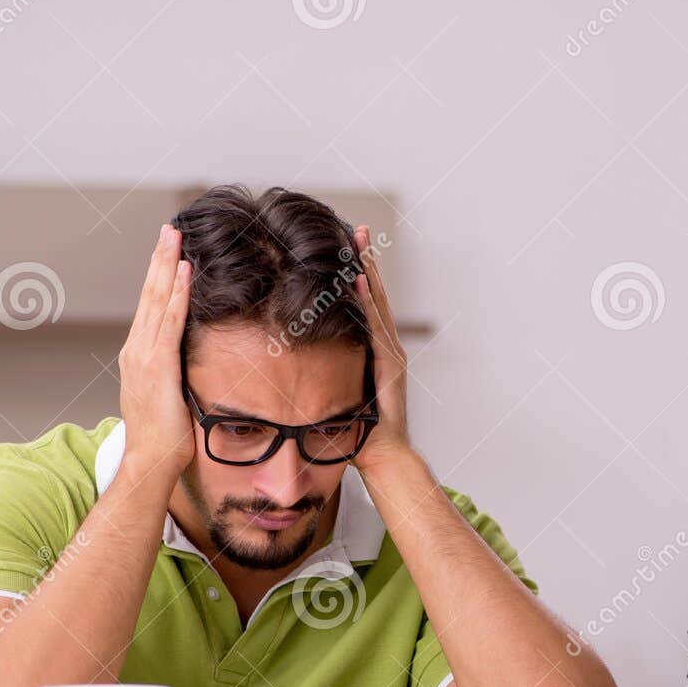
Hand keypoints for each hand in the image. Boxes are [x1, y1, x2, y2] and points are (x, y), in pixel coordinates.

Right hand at [117, 224, 194, 488]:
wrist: (151, 461)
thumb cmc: (165, 436)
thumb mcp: (172, 395)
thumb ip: (179, 372)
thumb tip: (197, 360)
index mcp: (140, 355)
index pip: (151, 306)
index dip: (160, 276)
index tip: (170, 251)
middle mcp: (136, 349)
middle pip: (149, 294)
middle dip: (160, 259)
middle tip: (169, 229)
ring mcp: (143, 355)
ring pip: (156, 300)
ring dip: (166, 266)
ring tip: (174, 237)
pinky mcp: (157, 365)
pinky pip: (169, 321)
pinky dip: (177, 294)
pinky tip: (184, 273)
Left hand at [350, 224, 413, 475]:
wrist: (384, 457)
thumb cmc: (358, 433)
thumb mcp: (338, 395)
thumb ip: (326, 375)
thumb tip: (295, 361)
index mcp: (376, 351)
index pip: (366, 305)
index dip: (357, 275)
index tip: (347, 248)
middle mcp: (388, 347)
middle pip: (375, 295)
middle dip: (366, 261)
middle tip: (356, 229)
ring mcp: (392, 353)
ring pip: (377, 303)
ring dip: (368, 271)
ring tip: (359, 241)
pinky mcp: (389, 364)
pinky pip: (375, 326)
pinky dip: (367, 301)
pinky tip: (357, 279)